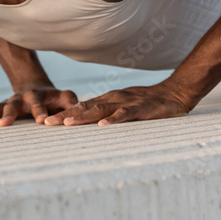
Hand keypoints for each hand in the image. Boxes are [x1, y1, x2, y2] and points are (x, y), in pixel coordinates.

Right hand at [0, 87, 77, 126]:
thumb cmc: (55, 99)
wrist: (35, 87)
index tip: (42, 122)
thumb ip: (71, 103)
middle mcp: (21, 98)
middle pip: (14, 104)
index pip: (40, 103)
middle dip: (9, 114)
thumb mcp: (65, 97)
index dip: (41, 111)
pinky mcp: (0, 106)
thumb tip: (79, 110)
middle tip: (3, 125)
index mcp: (39, 96)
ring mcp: (9, 101)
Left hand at [44, 83, 191, 126]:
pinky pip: (125, 114)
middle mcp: (114, 99)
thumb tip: (91, 126)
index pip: (83, 106)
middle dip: (65, 115)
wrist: (174, 93)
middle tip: (47, 124)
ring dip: (83, 116)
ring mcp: (127, 103)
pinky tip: (103, 126)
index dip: (64, 113)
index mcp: (109, 99)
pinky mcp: (141, 109)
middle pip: (86, 107)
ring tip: (67, 123)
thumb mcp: (125, 107)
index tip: (46, 122)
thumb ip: (110, 113)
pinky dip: (114, 120)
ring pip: (101, 109)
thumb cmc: (149, 103)